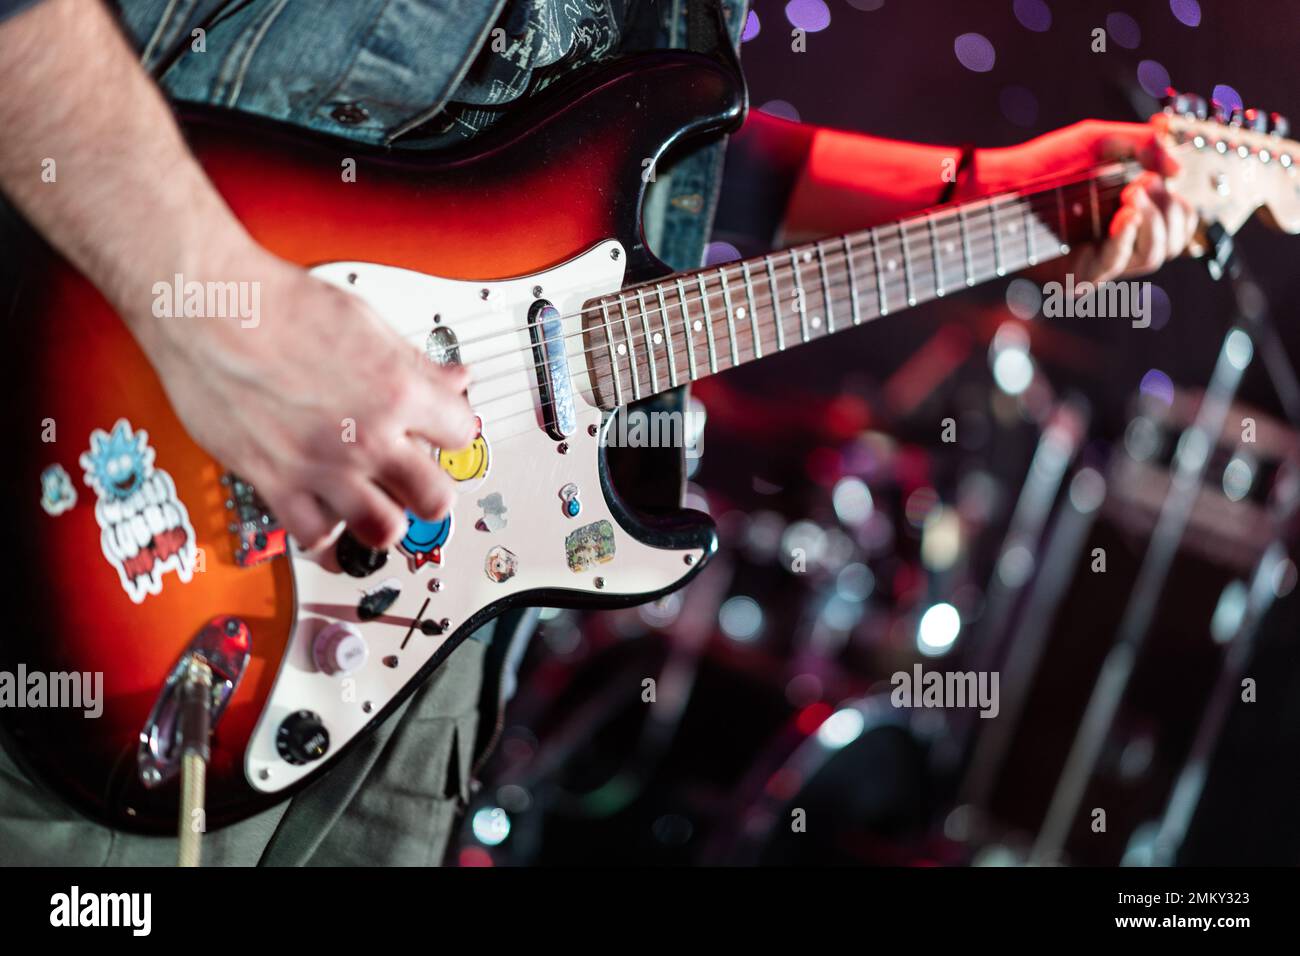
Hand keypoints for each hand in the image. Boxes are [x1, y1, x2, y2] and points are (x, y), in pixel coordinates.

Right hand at [136, 247, 475, 550]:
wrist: (207, 305)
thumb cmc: (277, 304)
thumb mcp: (366, 322)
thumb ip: (416, 362)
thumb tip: (455, 380)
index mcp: (397, 391)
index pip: (461, 434)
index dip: (453, 432)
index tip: (440, 433)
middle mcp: (365, 435)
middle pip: (436, 500)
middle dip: (432, 490)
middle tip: (416, 479)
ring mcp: (321, 465)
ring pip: (383, 530)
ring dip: (385, 520)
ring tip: (376, 503)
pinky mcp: (274, 481)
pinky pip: (315, 536)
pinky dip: (324, 531)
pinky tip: (325, 511)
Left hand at [994, 119, 1198, 282]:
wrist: (1003, 183)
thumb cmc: (1049, 163)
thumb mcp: (1102, 141)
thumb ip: (1144, 145)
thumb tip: (1179, 170)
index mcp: (1132, 218)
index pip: (1179, 226)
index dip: (1179, 205)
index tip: (1155, 179)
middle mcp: (1119, 244)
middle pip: (1171, 244)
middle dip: (1166, 211)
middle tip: (1141, 185)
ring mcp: (1099, 262)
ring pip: (1150, 257)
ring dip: (1150, 222)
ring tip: (1131, 196)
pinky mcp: (1076, 275)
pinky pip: (1115, 266)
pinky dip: (1125, 239)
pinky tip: (1123, 217)